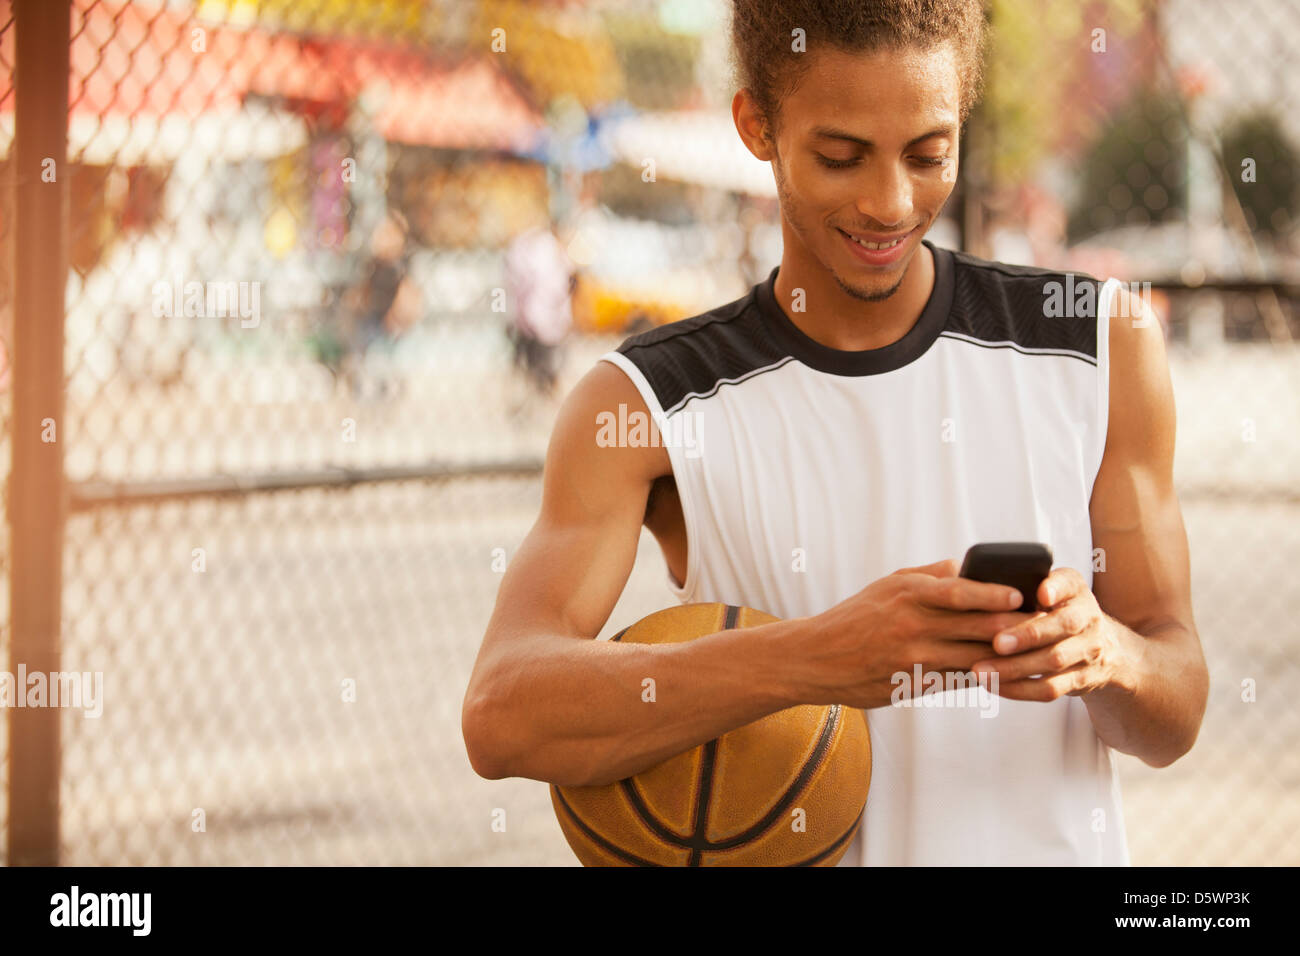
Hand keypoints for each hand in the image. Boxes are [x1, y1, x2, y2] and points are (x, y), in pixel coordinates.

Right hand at [801, 558, 1033, 709]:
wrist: (818, 658)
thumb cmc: (855, 617)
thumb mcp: (887, 585)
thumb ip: (929, 576)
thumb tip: (966, 567)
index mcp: (908, 594)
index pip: (960, 592)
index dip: (994, 594)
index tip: (1021, 594)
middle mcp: (913, 625)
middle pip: (975, 626)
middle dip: (1014, 626)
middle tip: (1045, 624)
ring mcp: (914, 657)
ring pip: (974, 657)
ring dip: (1008, 658)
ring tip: (1038, 653)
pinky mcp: (914, 684)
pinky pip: (960, 680)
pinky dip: (986, 677)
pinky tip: (1008, 675)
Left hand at [971, 567, 1133, 701]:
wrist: (1101, 648)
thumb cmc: (1056, 611)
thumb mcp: (1052, 590)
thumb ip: (1026, 583)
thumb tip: (976, 581)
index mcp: (1075, 590)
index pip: (1069, 583)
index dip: (1056, 588)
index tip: (1040, 594)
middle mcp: (1088, 618)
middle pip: (1063, 626)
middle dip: (1028, 635)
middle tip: (997, 642)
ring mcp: (1088, 651)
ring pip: (1053, 661)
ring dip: (1014, 667)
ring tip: (980, 670)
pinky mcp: (1081, 680)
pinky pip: (1049, 689)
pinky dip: (1019, 689)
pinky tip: (992, 684)